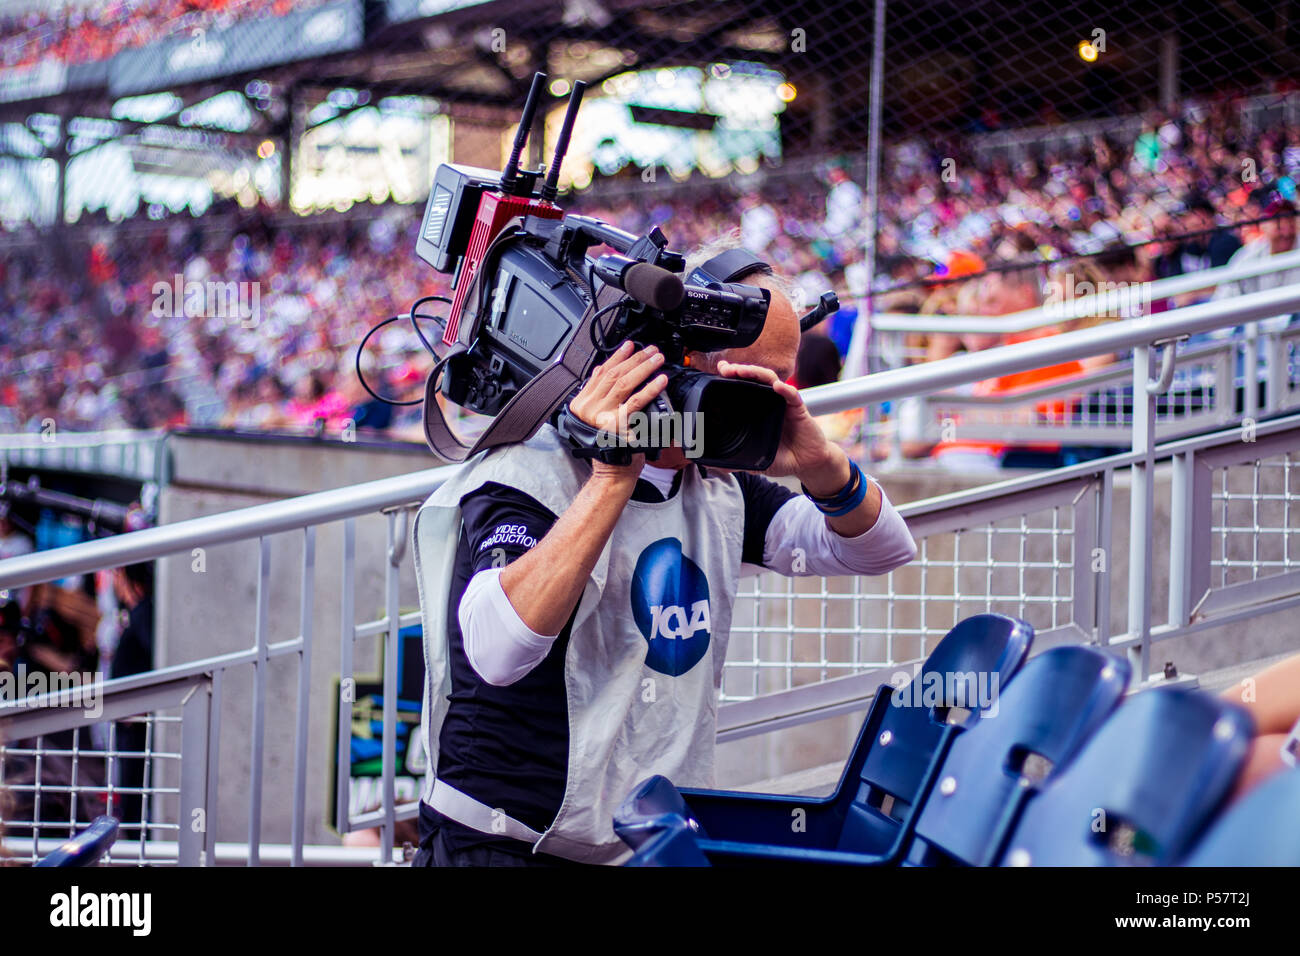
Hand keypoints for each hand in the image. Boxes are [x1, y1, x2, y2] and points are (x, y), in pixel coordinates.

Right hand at [569, 341, 667, 478]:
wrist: (611, 471)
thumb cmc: (608, 444)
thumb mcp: (595, 416)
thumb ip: (595, 393)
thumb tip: (599, 369)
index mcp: (582, 403)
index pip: (601, 372)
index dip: (617, 356)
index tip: (629, 345)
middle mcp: (590, 408)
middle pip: (614, 375)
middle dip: (635, 359)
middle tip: (651, 350)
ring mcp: (603, 416)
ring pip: (624, 383)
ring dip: (643, 367)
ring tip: (657, 359)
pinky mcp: (619, 425)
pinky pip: (636, 401)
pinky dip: (650, 388)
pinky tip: (660, 379)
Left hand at [714, 360, 843, 485]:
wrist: (807, 465)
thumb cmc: (783, 457)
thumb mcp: (756, 461)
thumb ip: (738, 461)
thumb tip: (717, 467)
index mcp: (758, 410)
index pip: (744, 388)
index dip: (732, 378)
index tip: (719, 371)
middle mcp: (770, 402)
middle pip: (754, 379)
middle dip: (740, 370)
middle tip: (725, 368)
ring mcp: (784, 404)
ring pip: (770, 381)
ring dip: (756, 373)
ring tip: (742, 370)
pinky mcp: (799, 410)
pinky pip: (792, 396)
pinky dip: (786, 389)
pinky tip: (777, 386)